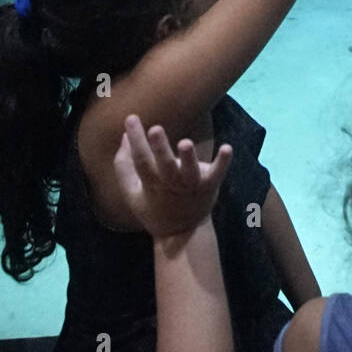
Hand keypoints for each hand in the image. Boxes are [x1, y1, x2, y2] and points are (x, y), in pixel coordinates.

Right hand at [113, 115, 232, 240]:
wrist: (182, 232)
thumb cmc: (154, 205)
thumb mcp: (132, 192)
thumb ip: (124, 165)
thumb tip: (124, 135)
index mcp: (151, 185)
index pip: (141, 161)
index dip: (135, 140)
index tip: (131, 118)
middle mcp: (171, 185)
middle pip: (165, 167)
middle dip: (160, 149)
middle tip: (155, 129)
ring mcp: (192, 185)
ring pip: (190, 172)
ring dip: (188, 157)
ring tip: (185, 143)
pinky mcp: (210, 185)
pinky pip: (217, 173)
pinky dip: (223, 161)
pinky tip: (227, 148)